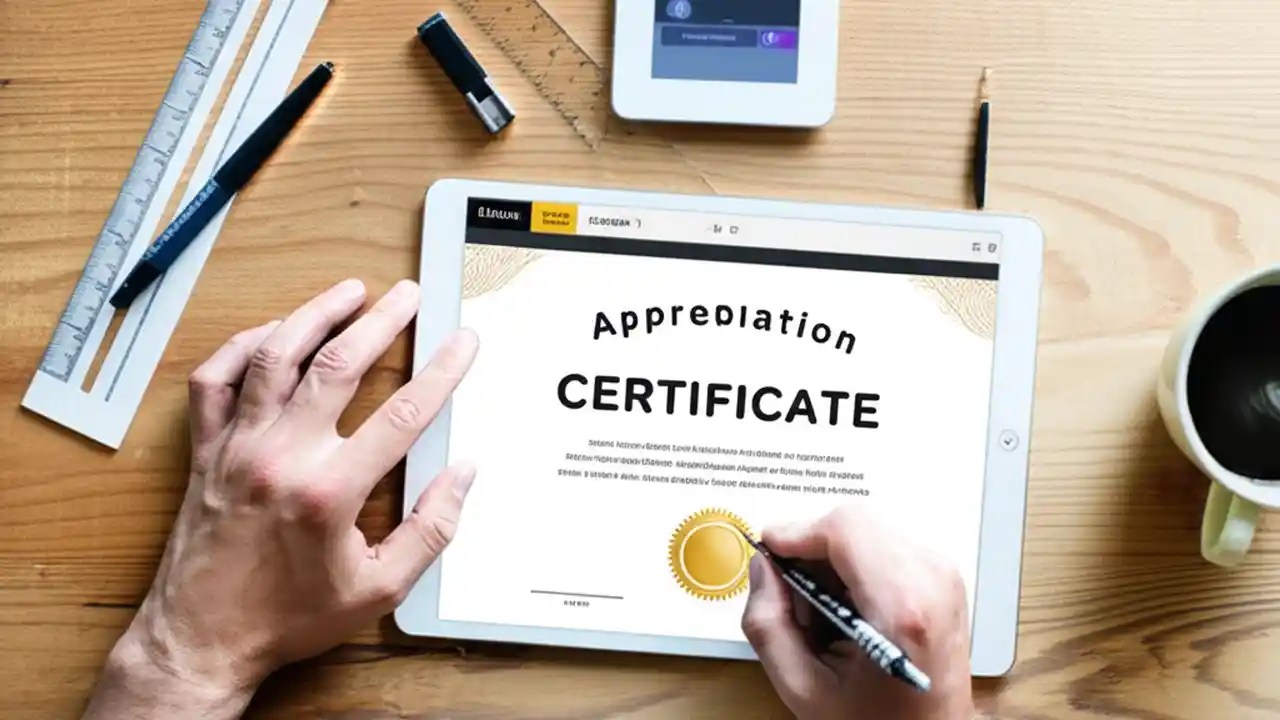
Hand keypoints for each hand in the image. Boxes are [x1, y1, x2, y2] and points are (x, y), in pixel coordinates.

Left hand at [84, 279, 478, 719]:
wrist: (202, 639)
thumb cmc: (287, 617)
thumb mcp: (379, 590)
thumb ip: (431, 531)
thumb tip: (463, 477)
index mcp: (329, 493)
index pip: (404, 414)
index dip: (442, 371)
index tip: (462, 343)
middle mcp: (281, 457)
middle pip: (337, 364)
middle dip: (381, 321)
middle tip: (407, 295)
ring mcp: (237, 447)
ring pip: (274, 356)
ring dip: (314, 314)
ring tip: (348, 291)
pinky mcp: (205, 450)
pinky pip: (215, 379)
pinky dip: (241, 347)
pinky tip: (272, 333)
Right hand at [741, 505, 974, 719]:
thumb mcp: (804, 688)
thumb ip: (767, 624)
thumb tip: (763, 566)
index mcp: (901, 609)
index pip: (844, 528)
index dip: (798, 532)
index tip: (771, 552)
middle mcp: (931, 581)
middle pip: (853, 524)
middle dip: (813, 551)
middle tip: (798, 600)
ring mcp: (942, 574)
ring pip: (866, 531)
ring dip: (833, 559)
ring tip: (825, 612)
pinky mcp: (942, 575)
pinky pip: (884, 543)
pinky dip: (855, 564)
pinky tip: (849, 607)